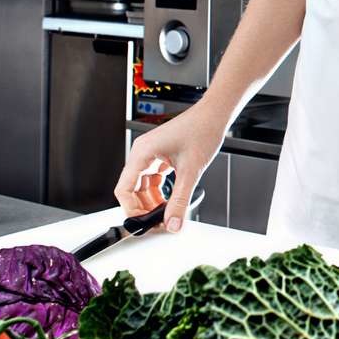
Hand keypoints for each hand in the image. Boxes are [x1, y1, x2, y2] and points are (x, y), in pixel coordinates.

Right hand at [114, 101, 224, 231]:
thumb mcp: (191, 172)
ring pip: (142, 185)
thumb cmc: (202, 130)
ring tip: (167, 212)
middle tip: (159, 221)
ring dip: (152, 201)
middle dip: (144, 207)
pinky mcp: (159, 154)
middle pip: (132, 189)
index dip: (131, 210)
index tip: (143, 223)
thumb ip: (180, 201)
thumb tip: (172, 223)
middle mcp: (142, 152)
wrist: (215, 115)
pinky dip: (159, 191)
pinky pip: (152, 178)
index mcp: (142, 153)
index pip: (124, 189)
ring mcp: (150, 153)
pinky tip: (169, 198)